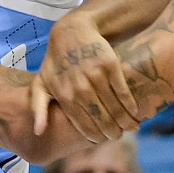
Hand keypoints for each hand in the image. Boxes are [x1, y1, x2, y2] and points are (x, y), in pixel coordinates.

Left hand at [31, 11, 136, 141]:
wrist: (71, 31)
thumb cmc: (56, 62)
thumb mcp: (41, 83)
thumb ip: (38, 107)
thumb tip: (38, 133)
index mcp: (64, 95)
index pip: (83, 125)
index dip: (95, 136)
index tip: (102, 140)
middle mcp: (80, 87)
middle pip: (101, 119)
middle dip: (112, 132)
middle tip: (117, 136)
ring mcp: (95, 75)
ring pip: (113, 107)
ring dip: (124, 121)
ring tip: (131, 128)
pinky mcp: (109, 65)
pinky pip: (122, 90)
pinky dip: (129, 104)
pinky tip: (135, 112)